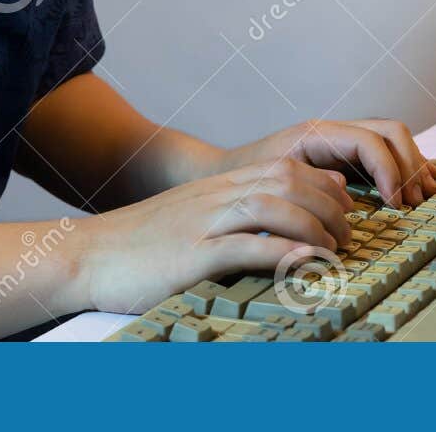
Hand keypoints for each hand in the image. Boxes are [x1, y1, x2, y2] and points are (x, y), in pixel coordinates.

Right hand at [71, 158, 353, 314]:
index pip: (287, 169)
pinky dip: (282, 254)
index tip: (346, 214)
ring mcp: (203, 223)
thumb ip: (239, 212)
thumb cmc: (141, 244)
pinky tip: (304, 266)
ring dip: (313, 229)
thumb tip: (289, 216)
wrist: (87, 255)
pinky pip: (246, 247)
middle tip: (348, 236)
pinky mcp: (191, 256)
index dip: (326, 188)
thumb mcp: (194, 218)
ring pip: (273, 207)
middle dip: (329, 206)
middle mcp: (215, 197)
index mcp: (218, 187)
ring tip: (333, 252)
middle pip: (288, 181)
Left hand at [214, 118, 435, 208]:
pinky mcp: (343, 158)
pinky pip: (382, 155)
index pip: (369, 141)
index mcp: (316, 134)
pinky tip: (412, 190)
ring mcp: (340, 143)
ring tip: (422, 195)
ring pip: (392, 139)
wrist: (219, 175)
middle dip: (409, 163)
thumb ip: (302, 186)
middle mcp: (332, 132)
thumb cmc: (240, 182)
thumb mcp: (269, 184)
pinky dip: (402, 169)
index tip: (395, 204)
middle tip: (415, 201)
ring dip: (412, 164)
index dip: (390, 171)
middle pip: (390, 131)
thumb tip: (343, 196)